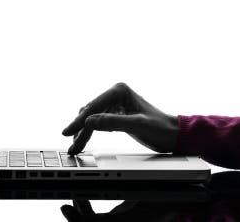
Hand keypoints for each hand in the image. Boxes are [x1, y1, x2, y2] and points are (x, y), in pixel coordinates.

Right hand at [61, 82, 178, 154]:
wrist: (171, 134)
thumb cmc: (160, 127)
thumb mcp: (137, 125)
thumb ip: (113, 122)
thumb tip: (89, 122)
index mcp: (120, 91)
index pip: (94, 107)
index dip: (79, 121)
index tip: (67, 132)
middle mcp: (116, 94)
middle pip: (90, 113)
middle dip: (79, 130)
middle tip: (72, 147)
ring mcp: (115, 104)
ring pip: (91, 118)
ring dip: (82, 132)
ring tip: (75, 147)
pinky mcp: (115, 114)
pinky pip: (96, 123)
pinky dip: (89, 132)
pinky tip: (83, 140)